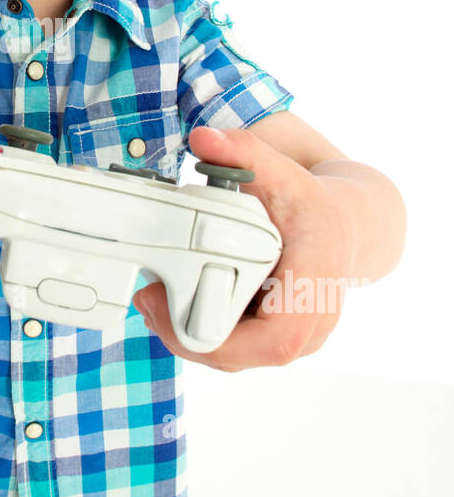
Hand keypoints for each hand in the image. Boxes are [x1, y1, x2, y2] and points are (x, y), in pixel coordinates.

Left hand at [134, 126, 354, 370]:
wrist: (348, 227)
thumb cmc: (317, 207)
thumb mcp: (284, 173)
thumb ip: (245, 152)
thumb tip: (204, 138)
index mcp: (313, 288)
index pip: (272, 341)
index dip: (214, 338)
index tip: (165, 307)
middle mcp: (311, 324)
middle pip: (239, 356)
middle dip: (185, 335)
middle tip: (149, 299)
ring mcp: (298, 339)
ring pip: (235, 358)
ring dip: (191, 336)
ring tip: (158, 300)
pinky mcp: (279, 340)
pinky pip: (237, 349)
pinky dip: (206, 331)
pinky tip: (180, 305)